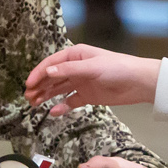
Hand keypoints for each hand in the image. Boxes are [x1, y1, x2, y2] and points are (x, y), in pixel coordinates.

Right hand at [24, 46, 160, 114]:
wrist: (139, 82)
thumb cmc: (117, 68)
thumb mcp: (92, 67)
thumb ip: (69, 70)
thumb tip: (47, 72)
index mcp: (76, 55)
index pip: (51, 63)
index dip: (38, 73)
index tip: (28, 85)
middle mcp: (76, 68)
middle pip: (52, 77)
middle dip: (39, 86)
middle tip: (28, 98)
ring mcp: (81, 82)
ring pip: (58, 89)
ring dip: (46, 96)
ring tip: (34, 105)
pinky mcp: (88, 96)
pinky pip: (70, 101)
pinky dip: (62, 106)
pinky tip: (53, 112)